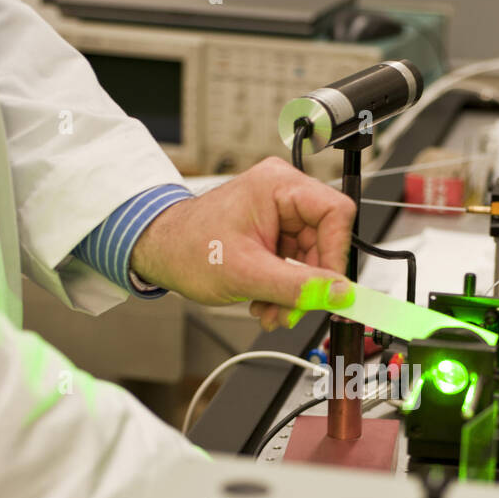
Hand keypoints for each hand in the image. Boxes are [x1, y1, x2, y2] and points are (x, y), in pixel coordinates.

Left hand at [130, 157, 356, 330]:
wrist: (159, 253)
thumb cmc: (186, 247)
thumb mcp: (247, 273)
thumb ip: (297, 286)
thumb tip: (338, 294)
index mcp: (278, 186)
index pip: (335, 213)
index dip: (336, 254)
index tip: (330, 288)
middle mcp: (282, 195)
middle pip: (325, 242)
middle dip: (309, 284)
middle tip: (295, 310)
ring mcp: (278, 216)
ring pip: (310, 261)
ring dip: (295, 294)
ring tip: (273, 312)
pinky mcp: (273, 236)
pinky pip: (295, 266)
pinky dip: (284, 291)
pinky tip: (266, 303)